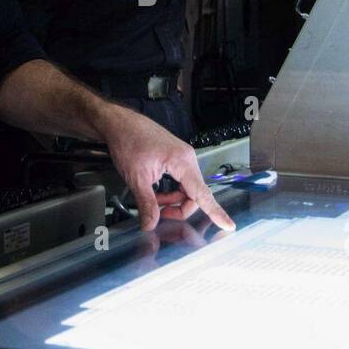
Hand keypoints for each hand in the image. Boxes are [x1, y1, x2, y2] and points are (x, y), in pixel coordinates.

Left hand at [98, 105, 235, 232]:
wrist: (119, 124)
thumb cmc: (128, 141)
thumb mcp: (136, 178)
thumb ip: (146, 204)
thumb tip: (150, 224)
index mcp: (182, 161)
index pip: (202, 193)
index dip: (216, 212)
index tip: (229, 225)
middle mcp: (186, 158)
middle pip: (194, 194)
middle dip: (178, 207)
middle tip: (159, 213)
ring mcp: (181, 157)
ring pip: (186, 188)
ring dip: (172, 199)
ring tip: (153, 200)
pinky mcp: (174, 157)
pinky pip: (180, 180)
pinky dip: (170, 190)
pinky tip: (155, 192)